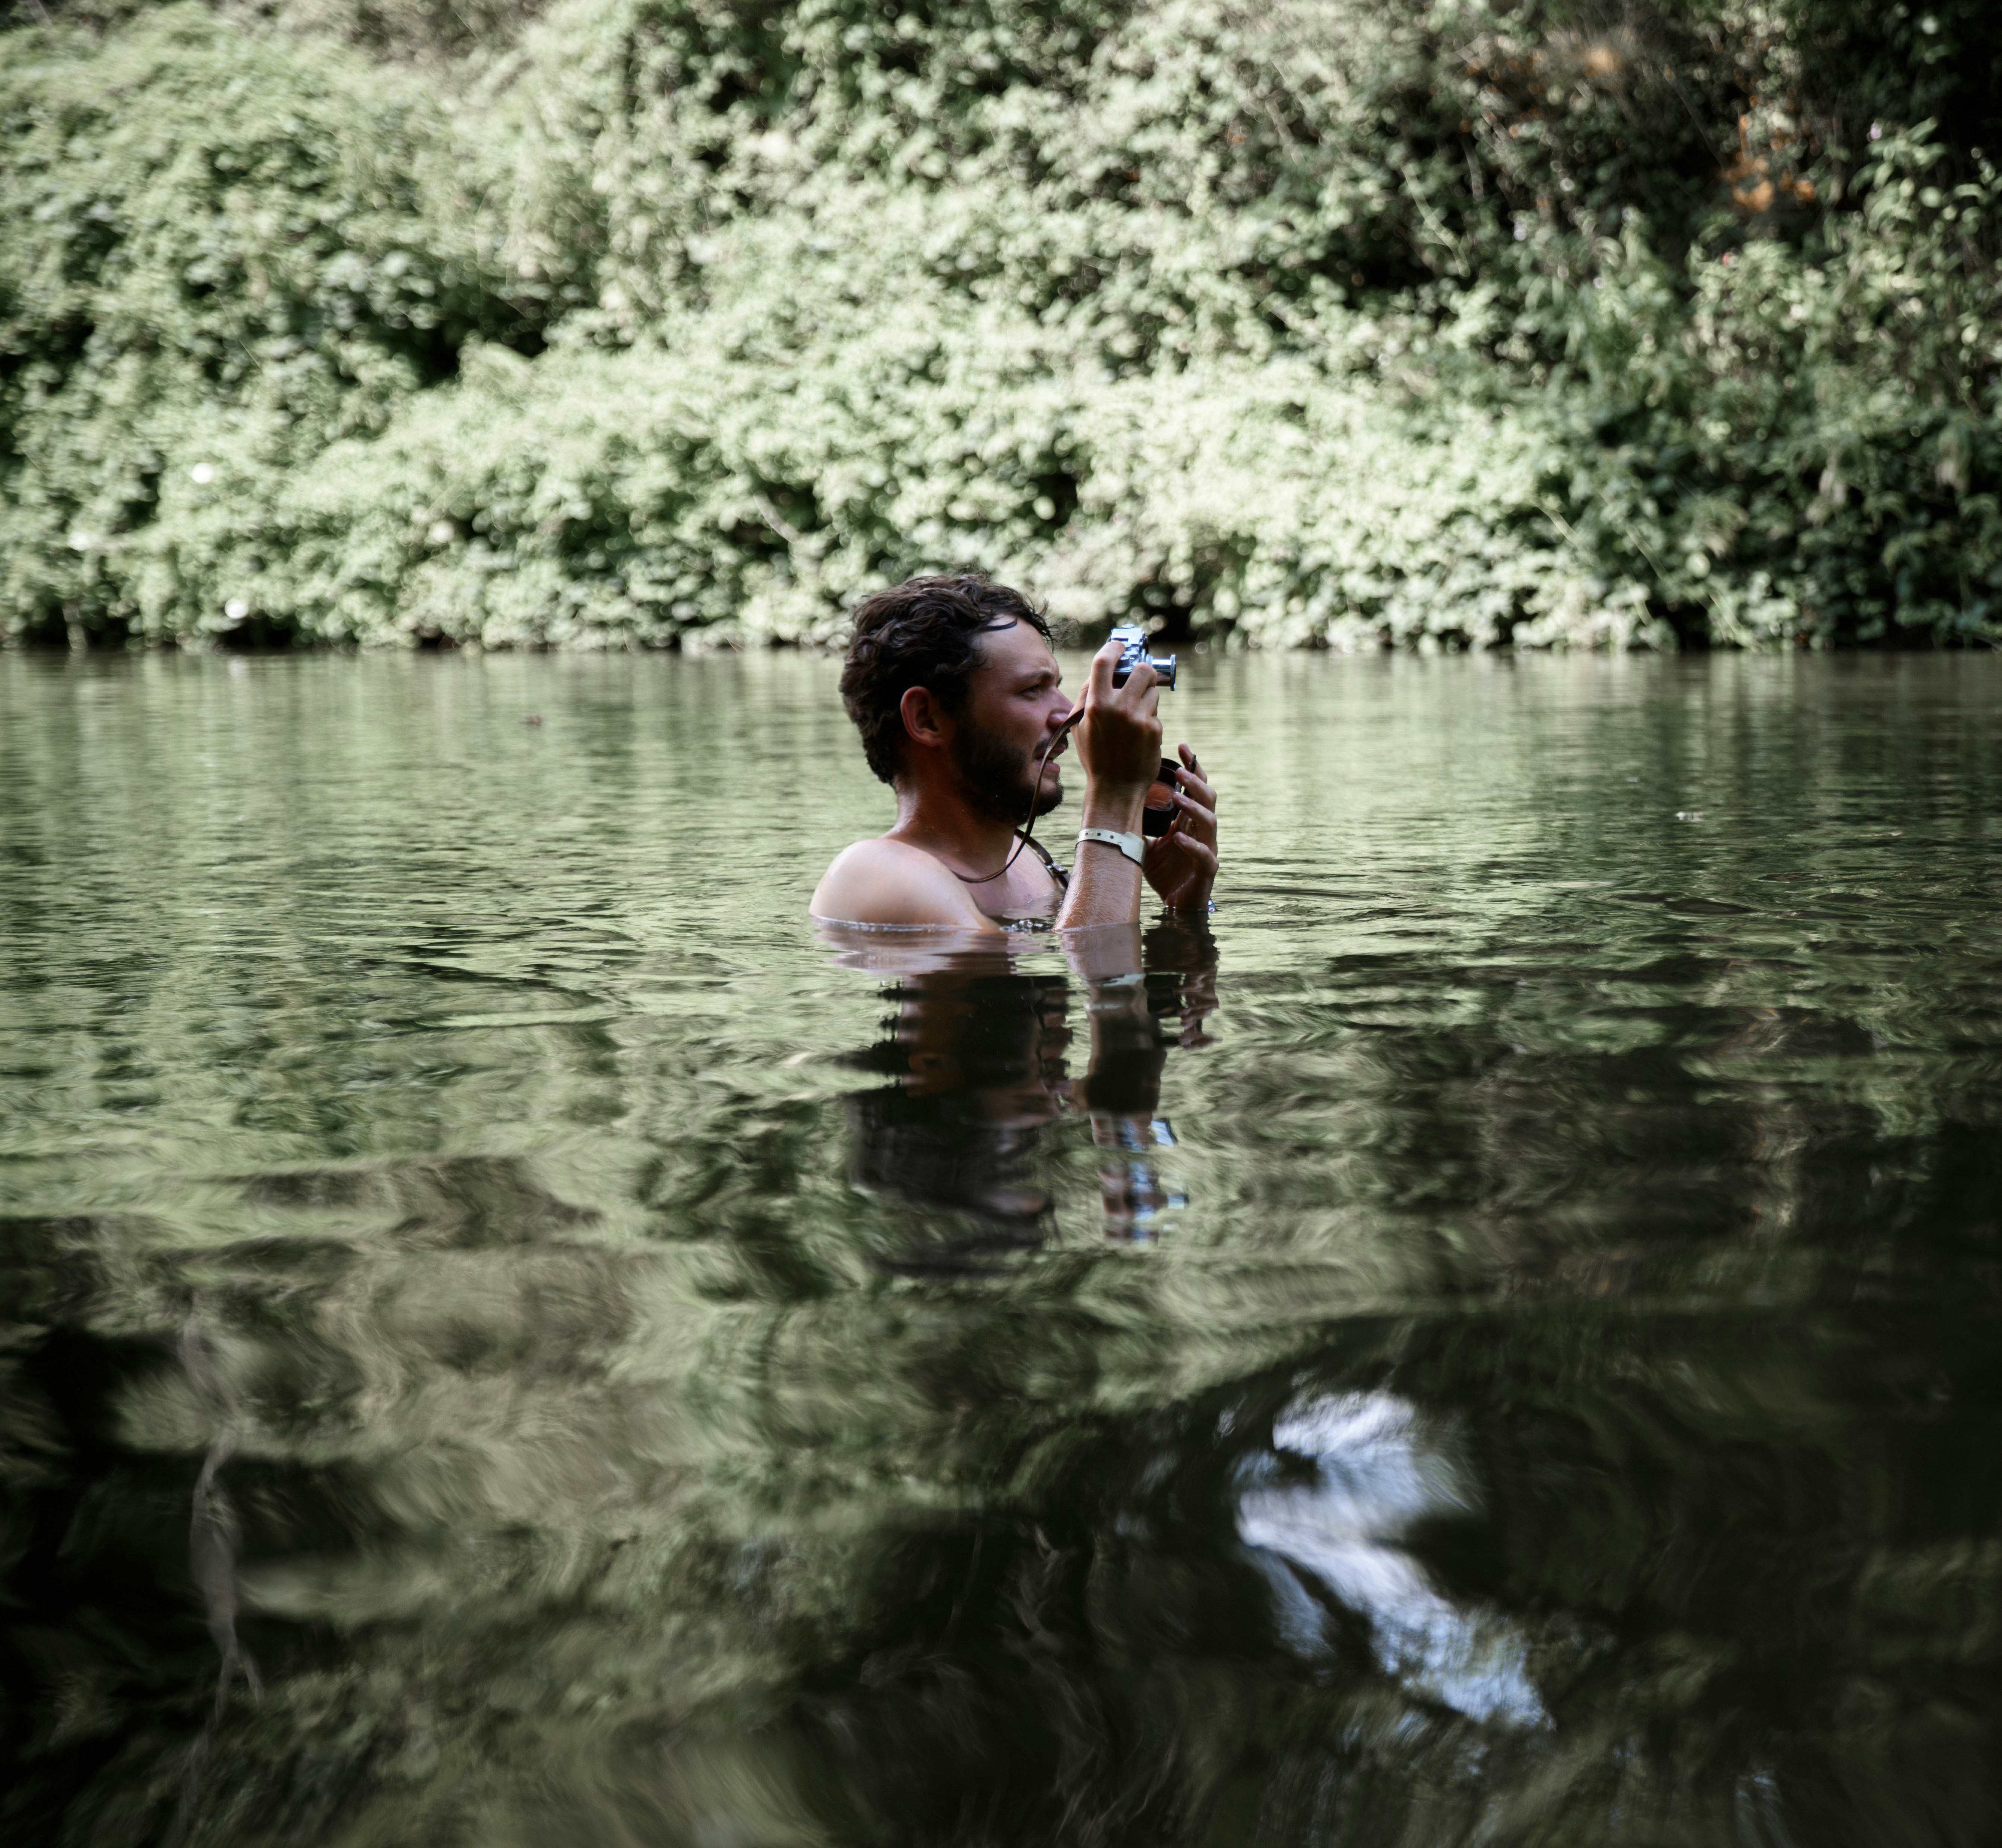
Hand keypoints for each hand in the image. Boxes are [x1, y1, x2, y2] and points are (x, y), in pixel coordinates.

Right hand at [1073, 637, 1162, 801]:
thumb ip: (1086, 695)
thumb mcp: (1079, 725)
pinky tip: (1140, 736)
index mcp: (1096, 704)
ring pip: (1153, 691)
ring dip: (1147, 698)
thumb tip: (1099, 671)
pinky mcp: (1154, 730)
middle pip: (1142, 670)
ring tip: (1135, 716)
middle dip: (1143, 672)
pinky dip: (1150, 719)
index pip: (1105, 661)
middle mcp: (1118, 708)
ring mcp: (1139, 719)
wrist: (1116, 787)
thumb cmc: (1096, 755)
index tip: (1121, 647)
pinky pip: (1155, 713)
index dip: (1114, 648)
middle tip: (1141, 679)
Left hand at [1143, 744, 1217, 912]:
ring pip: (1210, 822)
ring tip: (1178, 797)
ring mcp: (1207, 849)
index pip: (1196, 788)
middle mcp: (1202, 832)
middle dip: (1195, 782)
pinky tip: (1177, 838)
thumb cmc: (1164, 873)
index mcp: (1190, 822)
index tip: (1181, 746)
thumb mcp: (1147, 843)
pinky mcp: (1207, 870)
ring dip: (1194, 808)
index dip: (1192, 767)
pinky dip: (1191, 845)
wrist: (1174, 905)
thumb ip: (1141, 822)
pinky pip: (1204, 855)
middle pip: (1208, 799)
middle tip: (1180, 770)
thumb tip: (1117, 799)